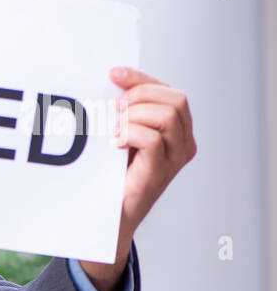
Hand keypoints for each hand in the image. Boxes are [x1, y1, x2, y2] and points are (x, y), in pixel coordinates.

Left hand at [78, 66, 196, 290]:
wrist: (107, 216)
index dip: (142, 79)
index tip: (113, 73)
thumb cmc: (112, 176)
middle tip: (114, 109)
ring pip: (167, 115)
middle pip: (176, 99)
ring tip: (115, 131)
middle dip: (140, 96)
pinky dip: (131, 134)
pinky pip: (154, 139)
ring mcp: (175, 159)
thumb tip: (112, 83)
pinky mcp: (160, 173)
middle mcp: (183, 143)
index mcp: (177, 130)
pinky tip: (116, 144)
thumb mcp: (121, 136)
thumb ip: (125, 114)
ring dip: (134, 116)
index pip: (170, 92)